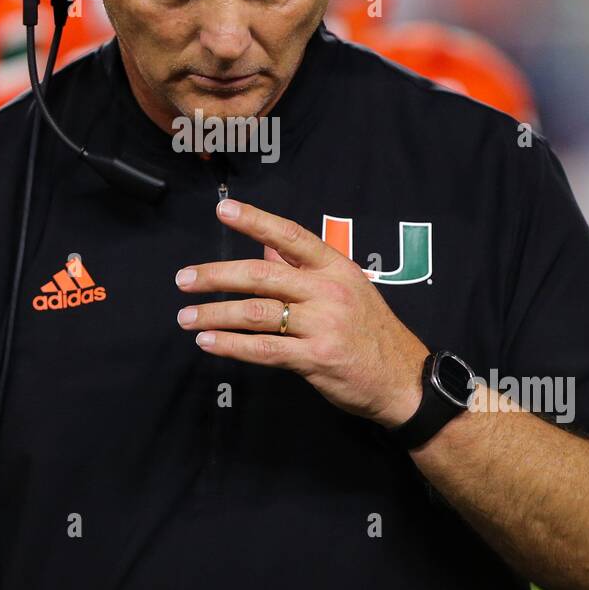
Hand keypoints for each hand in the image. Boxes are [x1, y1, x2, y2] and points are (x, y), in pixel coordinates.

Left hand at [174, 198, 429, 427]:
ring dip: (215, 315)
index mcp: (336, 268)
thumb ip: (303, 270)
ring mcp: (324, 325)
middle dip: (216, 276)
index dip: (256, 220)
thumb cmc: (370, 332)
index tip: (224, 209)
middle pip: (262, 276)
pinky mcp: (317, 358)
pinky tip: (209, 343)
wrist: (404, 380)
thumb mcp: (346, 289)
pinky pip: (265, 349)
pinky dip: (232, 346)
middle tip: (184, 279)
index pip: (291, 236)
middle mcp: (329, 291)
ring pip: (257, 313)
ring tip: (186, 318)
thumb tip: (264, 247)